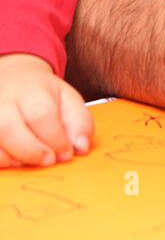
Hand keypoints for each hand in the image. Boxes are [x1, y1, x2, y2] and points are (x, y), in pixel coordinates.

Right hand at [0, 53, 92, 167]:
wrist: (13, 79)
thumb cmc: (43, 94)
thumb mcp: (68, 99)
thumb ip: (80, 122)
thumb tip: (81, 147)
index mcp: (30, 89)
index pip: (41, 114)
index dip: (56, 139)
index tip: (66, 153)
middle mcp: (2, 100)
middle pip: (8, 128)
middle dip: (32, 151)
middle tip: (49, 160)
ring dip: (14, 158)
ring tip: (33, 159)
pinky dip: (2, 160)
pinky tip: (16, 158)